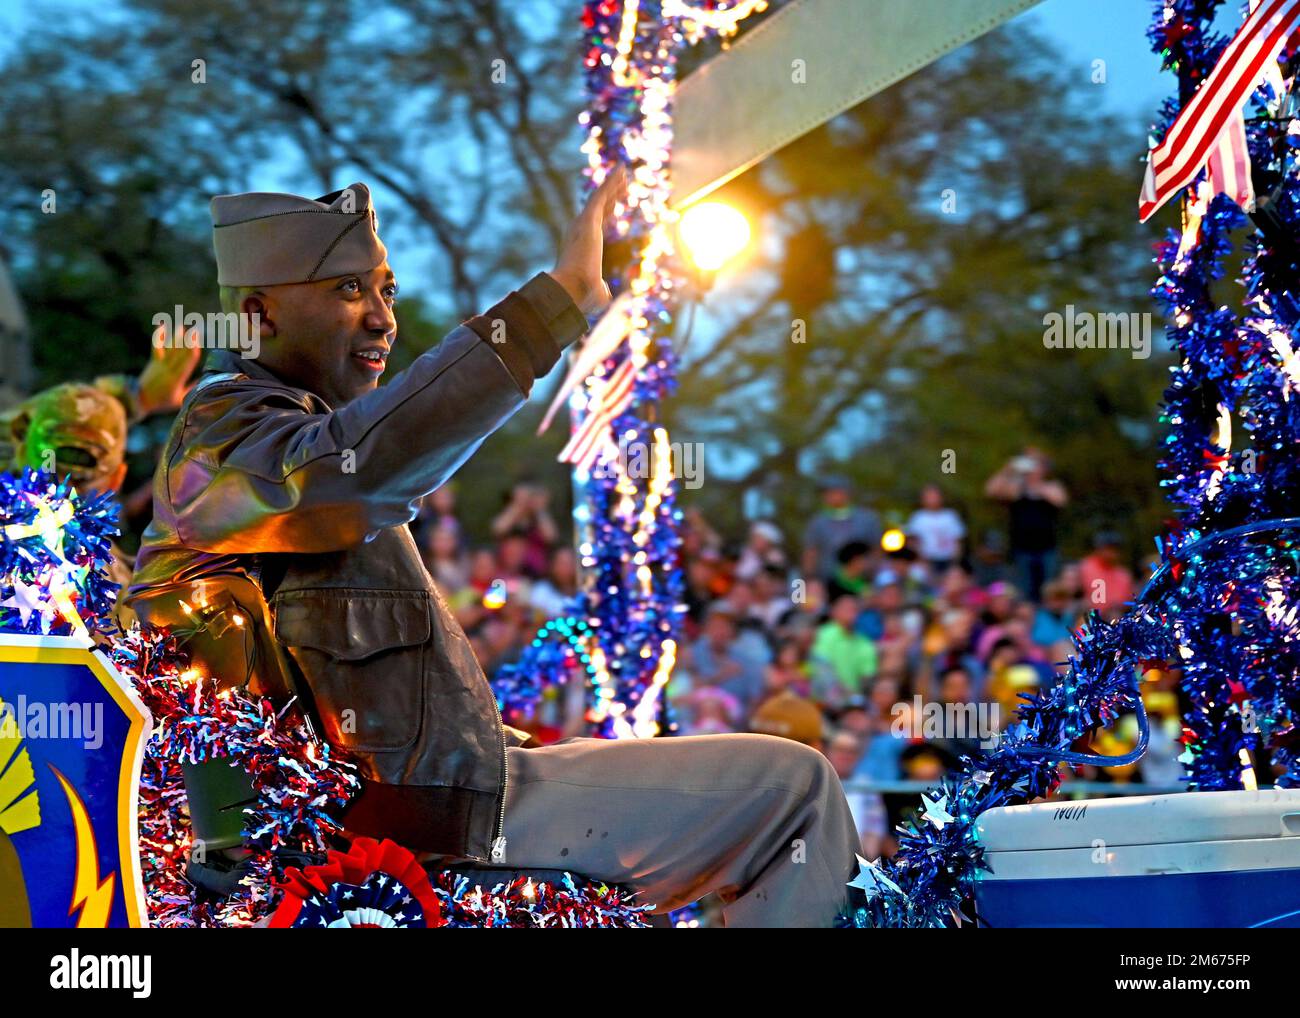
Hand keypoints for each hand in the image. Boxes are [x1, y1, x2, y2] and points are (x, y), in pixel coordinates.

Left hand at [138, 324, 202, 414]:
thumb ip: (191, 389)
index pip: (187, 363)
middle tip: (196, 330)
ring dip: (176, 337)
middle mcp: (168, 369)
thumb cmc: (161, 402)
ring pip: (170, 348)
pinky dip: (159, 336)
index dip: (193, 352)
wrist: (138, 400)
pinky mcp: (153, 361)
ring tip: (182, 327)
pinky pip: (156, 347)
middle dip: (189, 341)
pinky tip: (161, 325)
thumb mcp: (179, 400)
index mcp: (176, 379)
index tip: (198, 343)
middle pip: (181, 352)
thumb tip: (204, 382)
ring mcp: (160, 364)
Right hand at [550, 164, 627, 314]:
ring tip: (624, 171)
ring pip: (601, 196)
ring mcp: (584, 222)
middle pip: (600, 206)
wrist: (570, 291)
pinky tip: (621, 170)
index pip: (598, 222)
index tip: (617, 203)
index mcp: (584, 244)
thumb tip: (605, 296)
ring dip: (612, 183)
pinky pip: (602, 193)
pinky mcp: (589, 218)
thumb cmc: (581, 296)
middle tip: (623, 183)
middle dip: (611, 193)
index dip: (609, 211)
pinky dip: (611, 181)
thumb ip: (601, 289)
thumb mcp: (596, 292)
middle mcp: (581, 229)